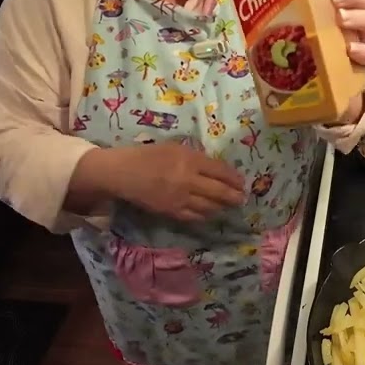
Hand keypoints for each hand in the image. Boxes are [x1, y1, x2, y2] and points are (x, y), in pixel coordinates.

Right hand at [79, 144, 245, 222]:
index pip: (220, 171)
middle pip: (219, 191)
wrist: (122, 173)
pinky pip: (194, 217)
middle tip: (242, 198)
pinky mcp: (171, 211)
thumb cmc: (147, 155)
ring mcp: (180, 198)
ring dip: (221, 207)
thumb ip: (194, 158)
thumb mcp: (174, 148)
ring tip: (228, 206)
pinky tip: (209, 213)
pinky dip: (205, 215)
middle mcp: (188, 180)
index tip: (241, 182)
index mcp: (189, 160)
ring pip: (209, 206)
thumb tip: (215, 169)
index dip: (234, 178)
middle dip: (234, 196)